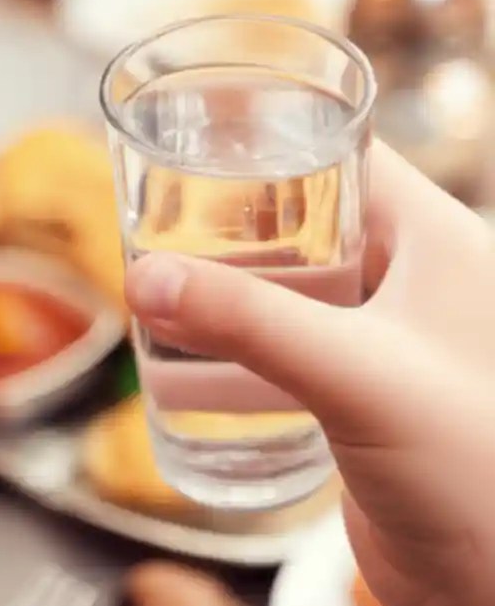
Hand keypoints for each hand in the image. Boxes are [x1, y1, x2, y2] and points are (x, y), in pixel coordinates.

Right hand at [125, 143, 494, 605]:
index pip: (347, 156)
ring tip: (154, 293)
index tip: (195, 137)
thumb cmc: (469, 467)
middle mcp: (416, 283)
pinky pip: (288, 356)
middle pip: (305, 225)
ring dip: (225, 297)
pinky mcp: (362, 402)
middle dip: (227, 227)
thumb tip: (143, 278)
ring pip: (290, 294)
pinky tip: (185, 368)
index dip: (273, 139)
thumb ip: (247, 320)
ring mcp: (388, 344)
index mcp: (438, 243)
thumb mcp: (353, 372)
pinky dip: (237, 354)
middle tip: (153, 223)